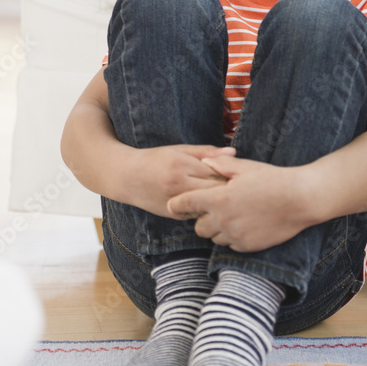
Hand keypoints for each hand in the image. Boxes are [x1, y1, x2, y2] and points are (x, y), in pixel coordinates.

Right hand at [116, 145, 234, 217]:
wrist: (126, 178)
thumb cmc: (154, 160)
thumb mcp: (179, 150)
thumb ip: (206, 152)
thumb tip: (234, 151)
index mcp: (181, 167)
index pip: (216, 172)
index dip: (231, 173)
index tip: (240, 172)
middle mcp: (178, 187)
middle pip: (215, 192)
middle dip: (229, 190)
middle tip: (240, 186)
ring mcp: (176, 204)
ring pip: (209, 206)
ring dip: (220, 202)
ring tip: (229, 196)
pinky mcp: (175, 216)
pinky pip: (199, 214)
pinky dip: (207, 209)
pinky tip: (213, 205)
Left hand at [166, 157, 314, 251]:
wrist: (301, 199)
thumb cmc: (272, 179)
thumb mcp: (244, 167)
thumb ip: (220, 164)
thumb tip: (203, 160)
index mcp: (219, 199)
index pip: (185, 204)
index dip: (178, 203)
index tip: (175, 203)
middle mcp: (224, 220)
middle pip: (198, 227)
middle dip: (202, 218)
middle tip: (214, 208)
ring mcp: (236, 235)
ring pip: (213, 237)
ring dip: (217, 228)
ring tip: (232, 215)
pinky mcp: (247, 246)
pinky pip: (230, 244)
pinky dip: (232, 236)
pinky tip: (244, 224)